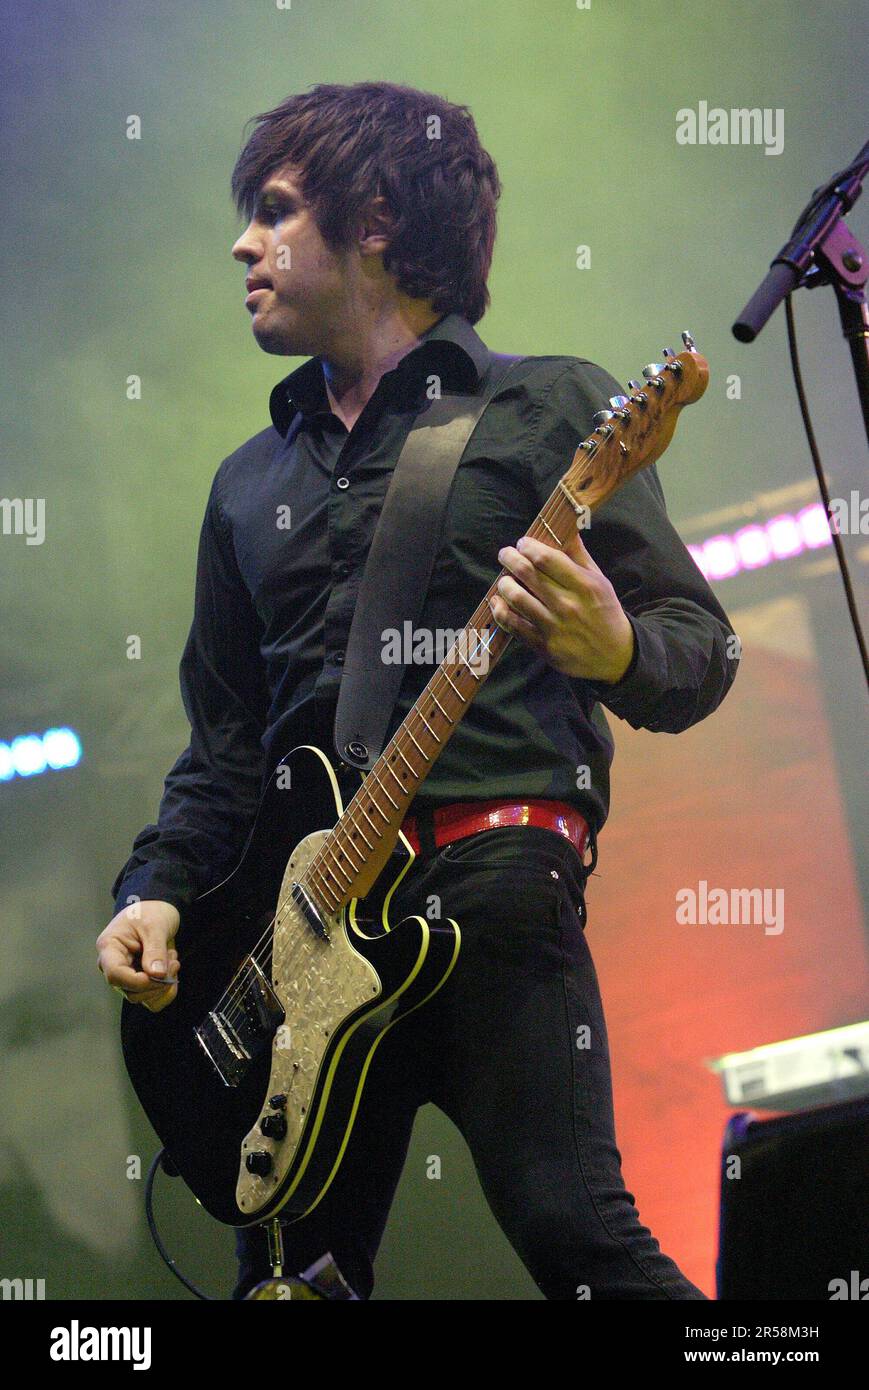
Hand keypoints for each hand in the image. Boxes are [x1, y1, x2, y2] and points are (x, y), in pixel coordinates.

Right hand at [97, 899, 180, 1012]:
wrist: (158, 910)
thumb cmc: (150, 912)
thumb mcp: (155, 925)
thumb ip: (155, 950)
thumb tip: (156, 975)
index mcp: (109, 947)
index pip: (115, 974)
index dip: (138, 981)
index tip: (159, 974)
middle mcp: (112, 965)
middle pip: (130, 991)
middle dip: (157, 981)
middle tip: (173, 960)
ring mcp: (125, 976)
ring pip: (141, 998)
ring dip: (164, 985)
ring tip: (172, 960)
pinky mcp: (138, 982)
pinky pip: (151, 1000)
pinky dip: (166, 992)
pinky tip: (172, 972)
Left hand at [491, 525, 634, 682]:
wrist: (614, 656)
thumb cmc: (606, 613)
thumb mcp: (600, 581)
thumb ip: (579, 556)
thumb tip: (565, 528)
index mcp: (585, 585)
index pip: (546, 558)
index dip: (528, 546)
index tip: (523, 543)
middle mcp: (568, 604)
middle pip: (527, 573)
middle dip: (510, 558)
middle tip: (506, 555)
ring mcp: (554, 626)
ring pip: (516, 598)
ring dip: (503, 584)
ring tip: (504, 580)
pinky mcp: (543, 645)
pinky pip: (513, 625)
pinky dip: (500, 611)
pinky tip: (498, 603)